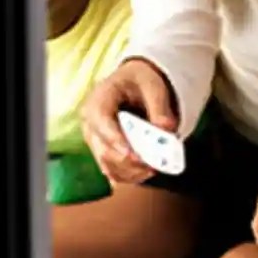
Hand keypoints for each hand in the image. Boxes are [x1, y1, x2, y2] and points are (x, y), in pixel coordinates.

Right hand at [80, 59, 178, 183]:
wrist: (134, 84)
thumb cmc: (140, 81)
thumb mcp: (154, 85)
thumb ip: (160, 107)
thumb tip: (166, 128)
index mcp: (98, 100)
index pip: (101, 122)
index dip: (116, 141)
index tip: (135, 156)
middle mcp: (91, 124)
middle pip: (104, 150)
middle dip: (129, 162)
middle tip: (154, 166)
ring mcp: (95, 141)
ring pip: (108, 165)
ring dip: (132, 172)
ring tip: (154, 168)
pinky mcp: (103, 153)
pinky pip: (113, 171)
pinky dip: (131, 175)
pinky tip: (148, 171)